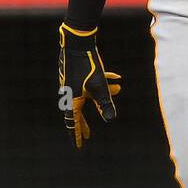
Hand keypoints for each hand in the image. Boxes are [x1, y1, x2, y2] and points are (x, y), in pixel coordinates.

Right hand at [58, 23, 121, 149]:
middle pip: (78, 113)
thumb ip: (105, 103)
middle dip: (85, 124)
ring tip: (117, 90)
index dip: (76, 134)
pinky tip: (116, 78)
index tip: (78, 145)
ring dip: (103, 95)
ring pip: (89, 94)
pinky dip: (103, 82)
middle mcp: (70, 93)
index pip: (73, 122)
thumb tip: (110, 119)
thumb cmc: (87, 66)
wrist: (77, 43)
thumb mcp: (99, 87)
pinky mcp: (77, 74)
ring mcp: (73, 84)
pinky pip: (91, 83)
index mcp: (73, 100)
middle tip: (87, 136)